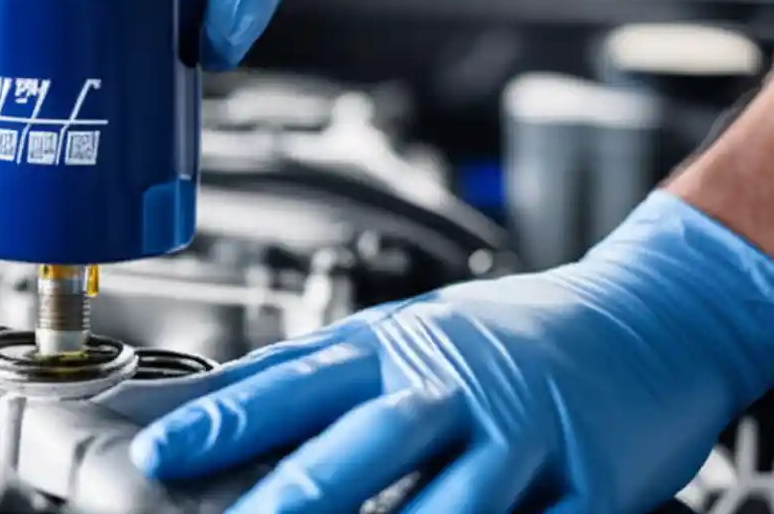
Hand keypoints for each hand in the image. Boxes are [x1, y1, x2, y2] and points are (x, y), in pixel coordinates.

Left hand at [130, 192, 773, 512]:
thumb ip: (320, 366)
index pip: (295, 381)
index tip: (162, 451)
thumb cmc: (510, 331)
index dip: (224, 419)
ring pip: (447, 501)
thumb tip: (226, 392)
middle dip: (294, 493)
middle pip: (362, 444)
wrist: (646, 314)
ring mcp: (522, 435)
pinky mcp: (587, 483)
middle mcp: (453, 385)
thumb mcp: (407, 330)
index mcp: (398, 344)